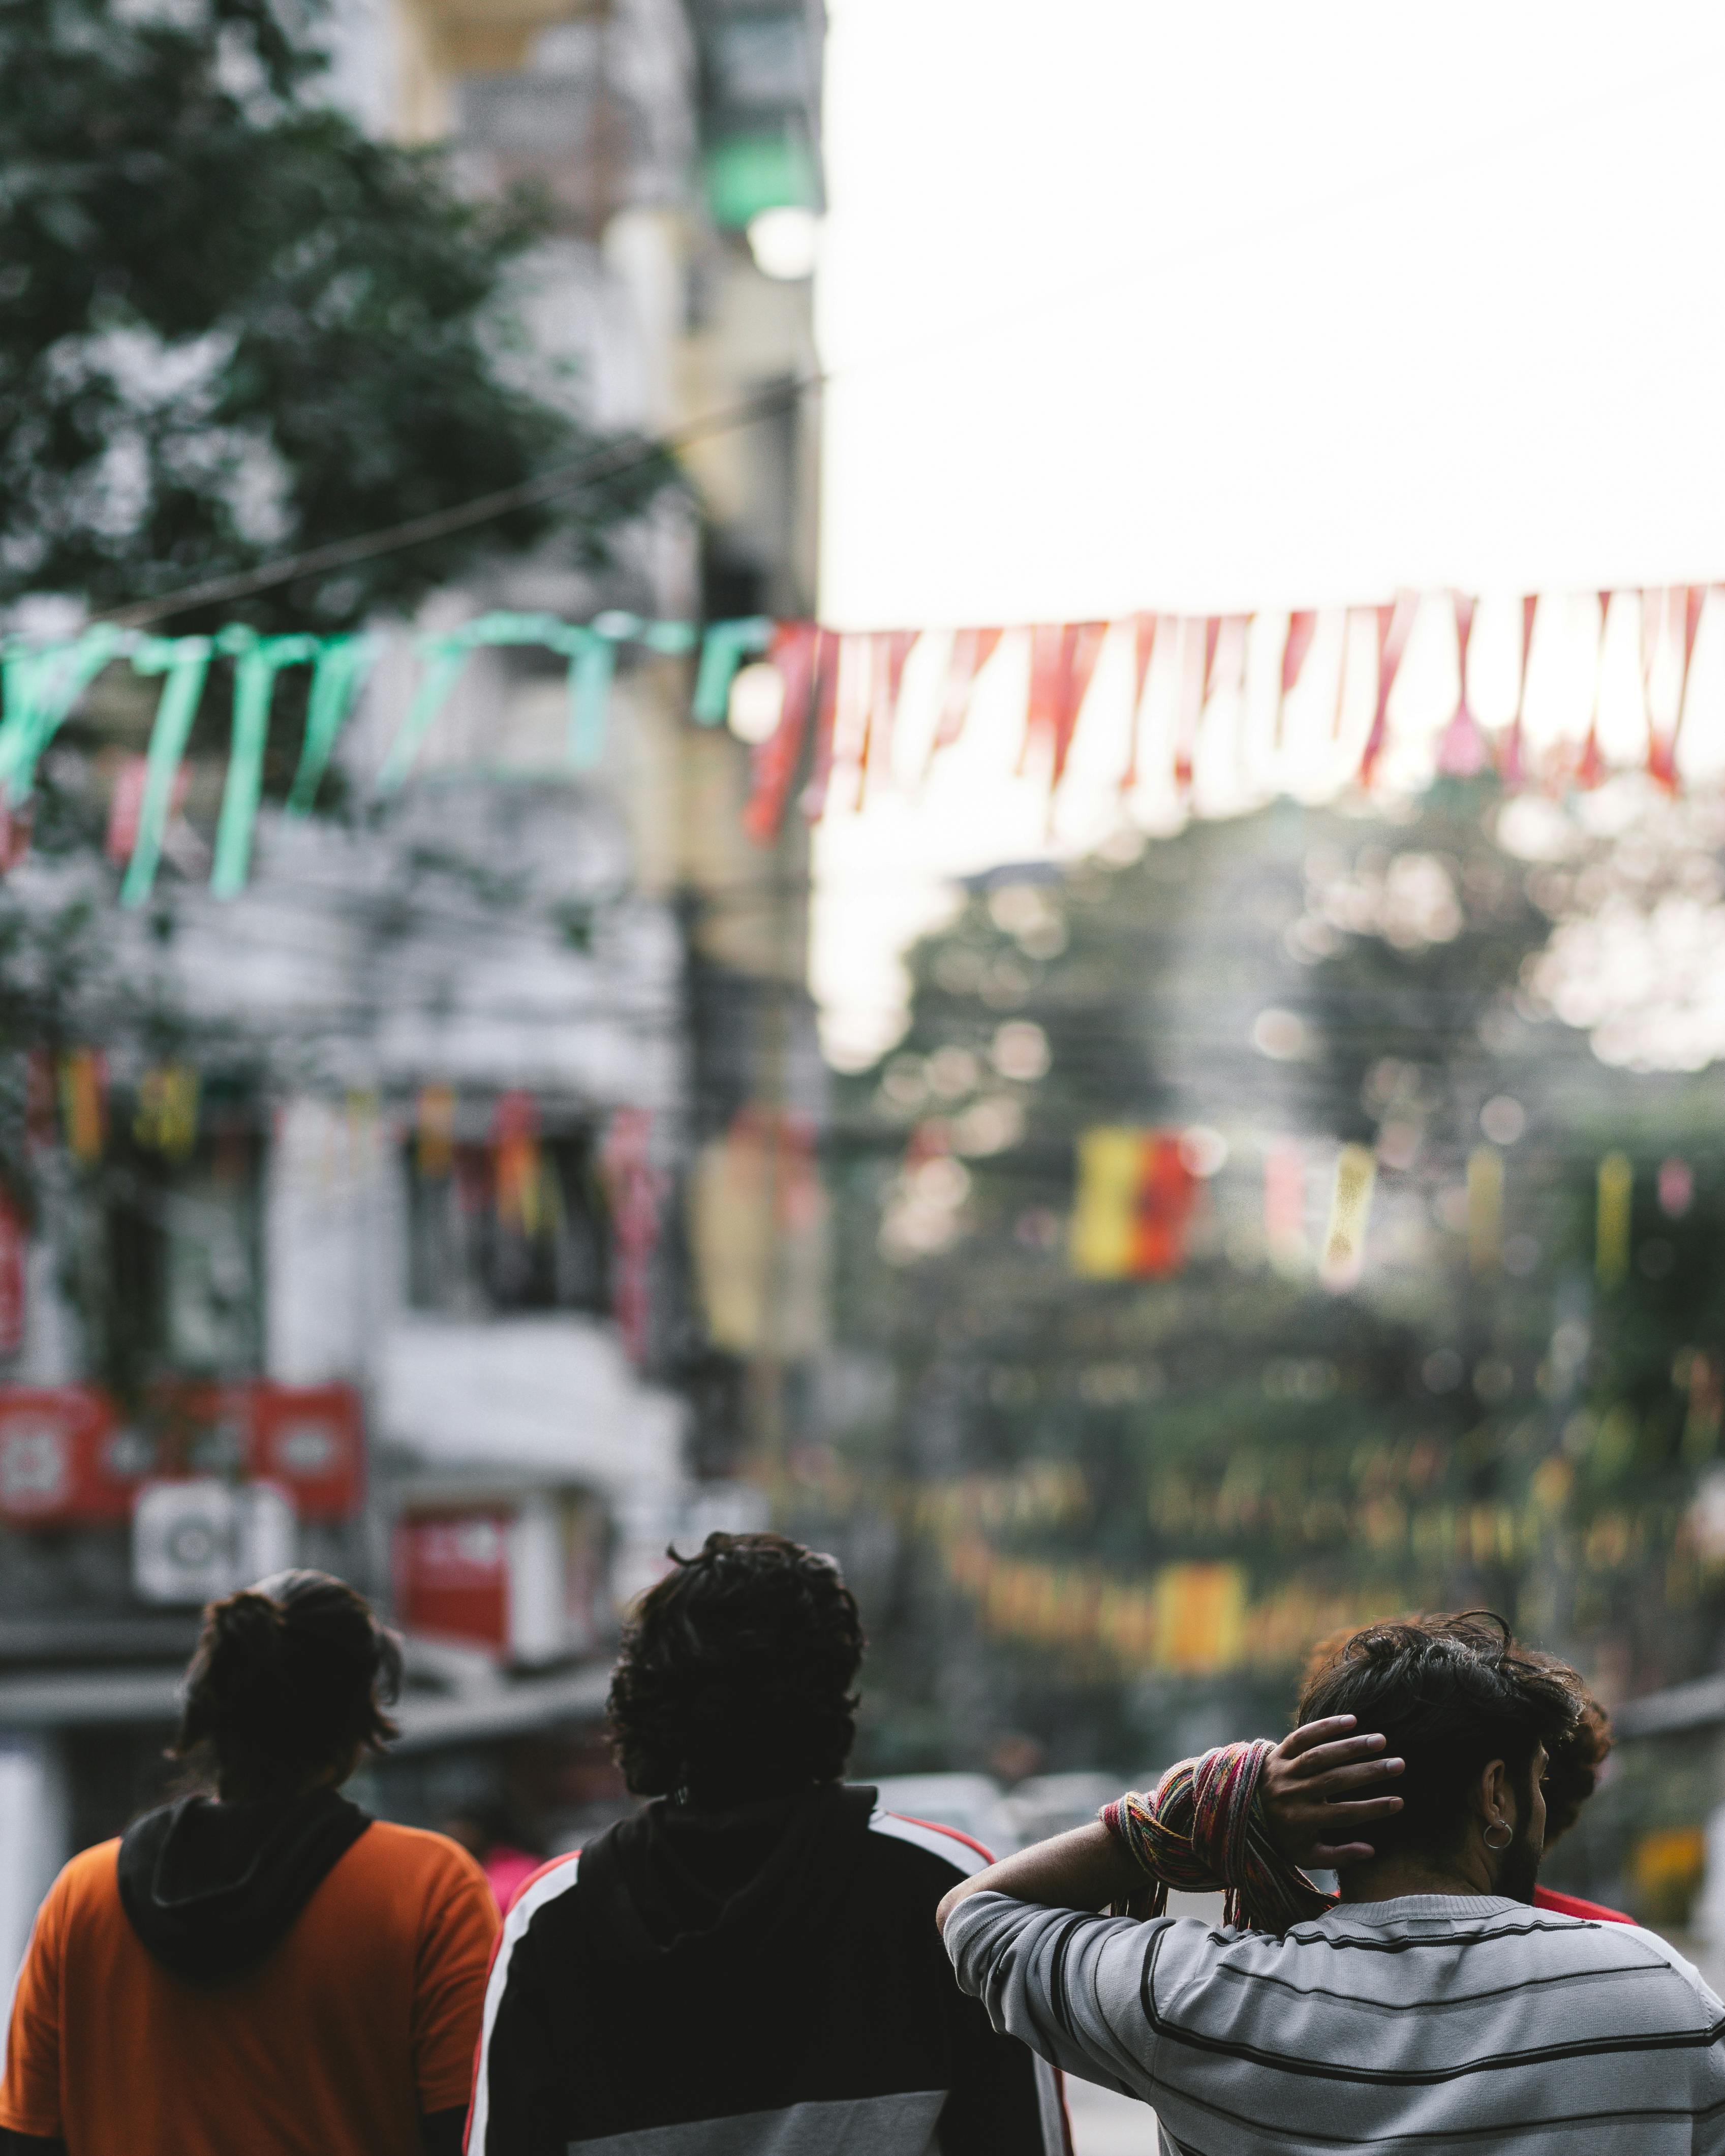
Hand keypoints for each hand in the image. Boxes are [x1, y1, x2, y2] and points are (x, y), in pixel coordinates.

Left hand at [1258, 1716, 1403, 1868]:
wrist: (1244, 1810)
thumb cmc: (1286, 1835)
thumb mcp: (1307, 1856)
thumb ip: (1339, 1857)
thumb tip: (1371, 1851)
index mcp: (1300, 1821)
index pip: (1343, 1815)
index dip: (1372, 1809)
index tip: (1399, 1802)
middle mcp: (1291, 1794)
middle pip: (1335, 1780)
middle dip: (1369, 1772)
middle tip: (1399, 1764)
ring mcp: (1283, 1770)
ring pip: (1320, 1755)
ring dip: (1351, 1746)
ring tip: (1381, 1740)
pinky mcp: (1277, 1751)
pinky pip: (1302, 1736)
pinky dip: (1325, 1727)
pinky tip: (1352, 1721)